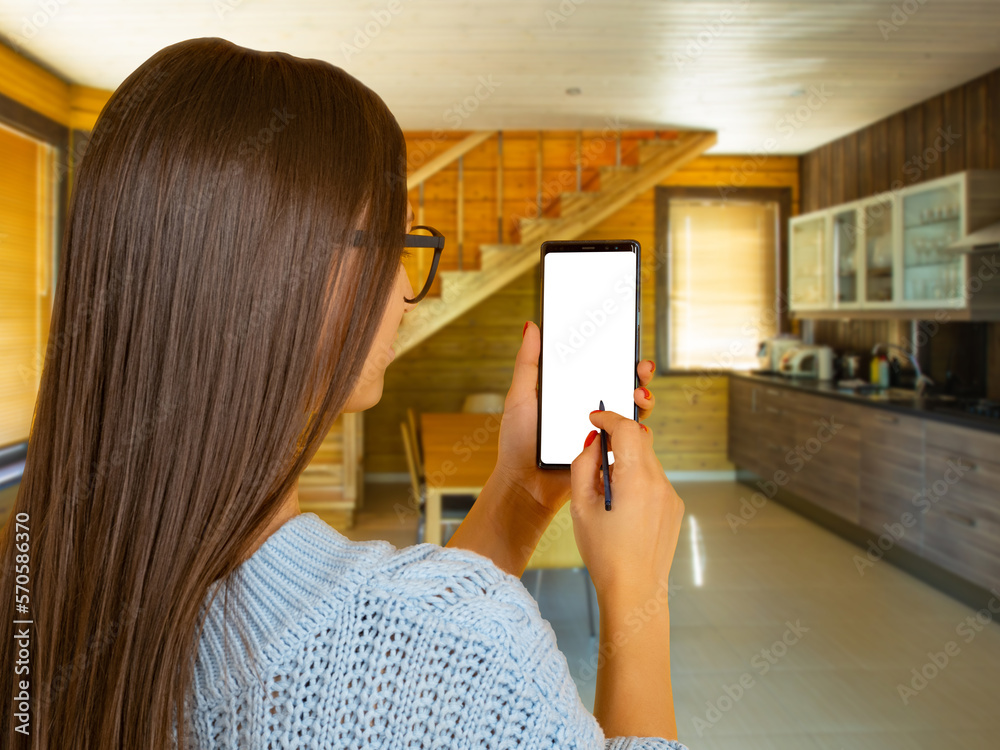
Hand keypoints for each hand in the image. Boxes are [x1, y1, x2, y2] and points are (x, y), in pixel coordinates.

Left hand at [492, 320, 656, 516]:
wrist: (524, 485)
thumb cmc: (517, 443)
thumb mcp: (520, 397)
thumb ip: (528, 363)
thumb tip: (531, 327)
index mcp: (572, 391)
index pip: (599, 367)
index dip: (615, 352)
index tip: (624, 339)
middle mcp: (590, 408)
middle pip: (622, 385)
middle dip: (637, 373)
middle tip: (639, 367)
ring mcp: (601, 430)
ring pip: (631, 410)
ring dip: (641, 397)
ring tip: (636, 393)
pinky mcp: (608, 452)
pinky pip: (629, 438)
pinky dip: (636, 427)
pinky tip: (633, 421)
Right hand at [570, 408, 684, 597]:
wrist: (635, 591)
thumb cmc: (605, 554)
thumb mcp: (580, 506)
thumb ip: (583, 466)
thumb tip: (593, 443)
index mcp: (636, 480)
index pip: (627, 428)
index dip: (608, 417)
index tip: (595, 418)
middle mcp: (660, 483)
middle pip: (640, 440)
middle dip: (617, 438)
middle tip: (596, 453)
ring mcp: (671, 495)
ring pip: (648, 460)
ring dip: (627, 461)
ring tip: (607, 490)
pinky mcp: (675, 506)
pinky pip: (655, 479)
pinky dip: (638, 479)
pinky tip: (623, 506)